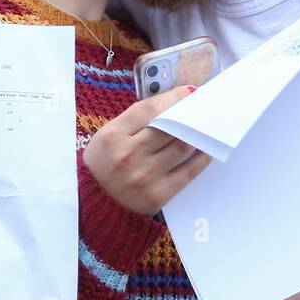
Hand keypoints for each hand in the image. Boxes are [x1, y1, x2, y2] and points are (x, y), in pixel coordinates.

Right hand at [83, 85, 211, 215]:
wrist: (95, 206)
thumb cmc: (103, 166)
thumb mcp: (108, 138)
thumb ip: (135, 122)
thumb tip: (170, 105)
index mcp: (112, 136)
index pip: (149, 109)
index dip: (173, 98)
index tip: (187, 93)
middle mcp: (128, 155)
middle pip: (169, 127)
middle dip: (189, 115)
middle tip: (202, 108)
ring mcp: (144, 176)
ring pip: (182, 147)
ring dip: (197, 135)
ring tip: (205, 127)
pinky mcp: (158, 195)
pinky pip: (188, 172)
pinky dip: (201, 158)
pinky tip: (204, 150)